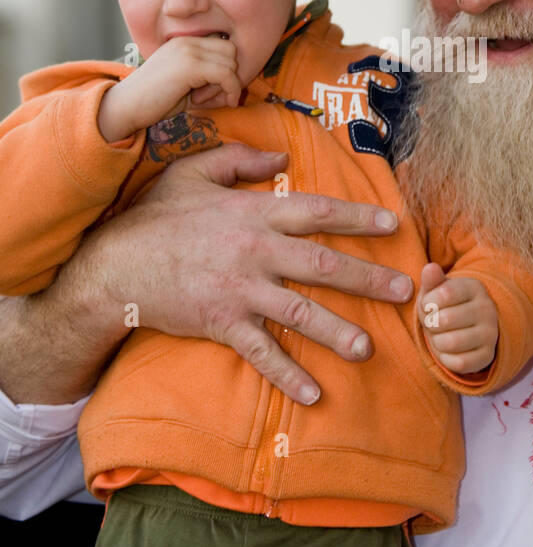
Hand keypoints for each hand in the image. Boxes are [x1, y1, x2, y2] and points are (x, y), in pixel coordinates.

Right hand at [87, 143, 414, 403]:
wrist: (114, 265)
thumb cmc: (155, 217)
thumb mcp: (192, 172)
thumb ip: (239, 158)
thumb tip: (280, 153)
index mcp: (255, 212)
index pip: (318, 211)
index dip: (358, 216)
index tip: (393, 224)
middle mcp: (256, 250)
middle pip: (324, 264)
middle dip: (368, 279)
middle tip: (405, 292)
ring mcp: (241, 290)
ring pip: (300, 312)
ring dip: (337, 332)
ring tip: (368, 349)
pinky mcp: (222, 323)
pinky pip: (261, 353)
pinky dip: (288, 375)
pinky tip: (313, 394)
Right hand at [97, 36, 243, 141]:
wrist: (125, 106)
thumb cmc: (154, 101)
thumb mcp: (186, 88)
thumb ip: (209, 84)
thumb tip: (235, 92)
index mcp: (185, 42)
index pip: (224, 46)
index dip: (225, 69)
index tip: (213, 91)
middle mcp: (187, 41)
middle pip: (231, 51)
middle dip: (228, 75)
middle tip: (208, 96)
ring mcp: (188, 51)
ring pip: (231, 62)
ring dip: (223, 85)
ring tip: (199, 99)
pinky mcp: (190, 65)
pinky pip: (226, 75)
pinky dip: (225, 91)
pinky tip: (203, 102)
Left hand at [416, 263, 498, 374]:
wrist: (464, 328)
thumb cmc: (444, 305)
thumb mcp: (436, 290)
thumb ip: (431, 280)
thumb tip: (430, 268)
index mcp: (474, 287)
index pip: (444, 293)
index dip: (427, 303)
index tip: (428, 306)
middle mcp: (487, 309)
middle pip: (444, 320)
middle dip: (430, 324)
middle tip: (433, 323)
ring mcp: (490, 333)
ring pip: (450, 343)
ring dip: (437, 342)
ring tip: (441, 336)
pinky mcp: (487, 356)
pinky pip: (458, 363)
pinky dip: (446, 358)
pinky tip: (448, 350)